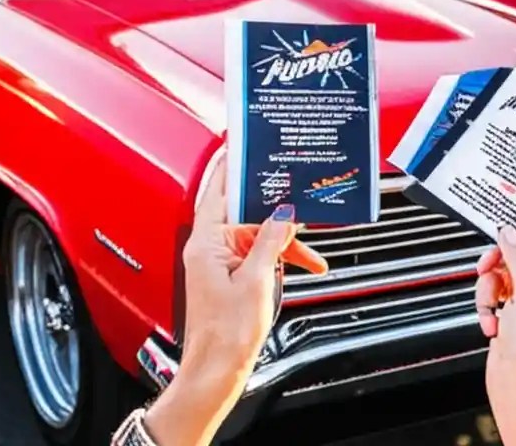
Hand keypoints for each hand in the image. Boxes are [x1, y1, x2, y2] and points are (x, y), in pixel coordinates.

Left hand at [144, 155, 327, 445]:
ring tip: (309, 253)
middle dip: (275, 211)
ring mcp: (217, 263)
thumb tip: (284, 213)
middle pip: (244, 213)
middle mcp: (207, 248)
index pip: (218, 189)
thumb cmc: (226, 334)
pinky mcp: (227, 279)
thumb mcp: (258, 278)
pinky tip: (298, 266)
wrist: (216, 372)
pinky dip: (277, 259)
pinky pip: (255, 256)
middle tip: (298, 197)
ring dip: (282, 243)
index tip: (243, 143)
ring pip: (255, 236)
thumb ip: (271, 239)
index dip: (232, 164)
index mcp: (206, 240)